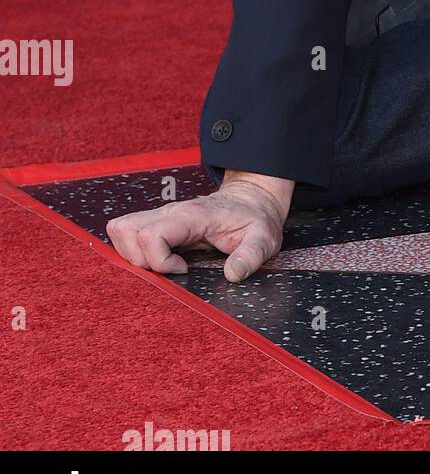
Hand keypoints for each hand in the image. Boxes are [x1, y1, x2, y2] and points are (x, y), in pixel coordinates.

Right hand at [106, 172, 293, 281]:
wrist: (253, 199)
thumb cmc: (255, 218)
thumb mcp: (264, 238)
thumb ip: (251, 255)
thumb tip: (233, 274)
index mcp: (193, 216)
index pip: (152, 235)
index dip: (159, 261)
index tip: (184, 270)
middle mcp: (170, 212)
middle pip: (127, 231)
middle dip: (140, 261)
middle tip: (169, 270)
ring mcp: (162, 216)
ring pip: (121, 230)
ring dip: (132, 255)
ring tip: (162, 266)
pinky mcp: (158, 222)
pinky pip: (128, 233)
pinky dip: (133, 251)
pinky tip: (159, 261)